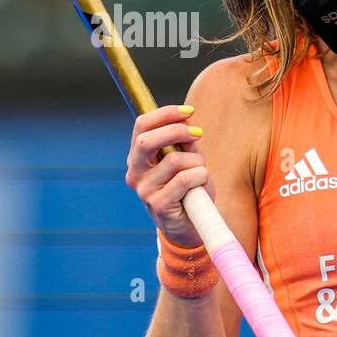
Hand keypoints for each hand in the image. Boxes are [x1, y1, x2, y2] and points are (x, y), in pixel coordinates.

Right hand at [125, 104, 216, 247]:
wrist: (192, 226)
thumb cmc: (190, 190)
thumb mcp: (189, 160)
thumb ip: (185, 142)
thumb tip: (187, 121)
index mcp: (139, 158)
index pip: (141, 125)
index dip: (165, 113)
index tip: (189, 111)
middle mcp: (135, 173)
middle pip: (147, 140)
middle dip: (177, 131)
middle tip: (198, 134)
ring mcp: (144, 190)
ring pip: (174, 160)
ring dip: (197, 162)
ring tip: (200, 173)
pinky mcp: (158, 204)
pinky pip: (185, 180)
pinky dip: (201, 177)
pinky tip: (202, 184)